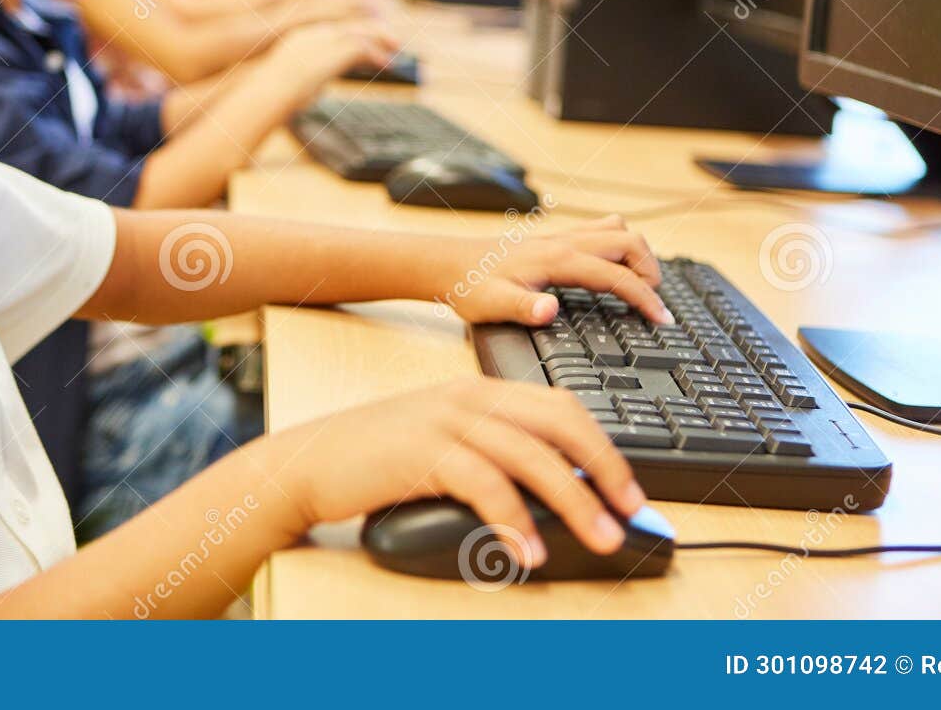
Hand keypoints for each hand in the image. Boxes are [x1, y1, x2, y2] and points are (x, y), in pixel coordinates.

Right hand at [266, 20, 400, 90]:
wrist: (271, 92)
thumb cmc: (274, 95)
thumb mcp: (290, 81)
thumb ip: (307, 78)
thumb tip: (315, 86)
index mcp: (302, 37)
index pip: (335, 30)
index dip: (354, 36)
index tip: (366, 44)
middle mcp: (315, 34)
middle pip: (352, 27)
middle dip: (373, 32)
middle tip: (390, 41)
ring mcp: (325, 40)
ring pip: (362, 33)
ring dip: (381, 40)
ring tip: (396, 48)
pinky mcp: (335, 51)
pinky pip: (364, 48)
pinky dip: (377, 55)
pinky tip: (387, 64)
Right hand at [272, 378, 646, 566]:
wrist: (310, 462)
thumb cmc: (378, 459)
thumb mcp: (444, 444)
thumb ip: (494, 455)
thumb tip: (556, 496)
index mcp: (480, 390)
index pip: (560, 405)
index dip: (602, 443)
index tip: (628, 486)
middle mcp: (469, 397)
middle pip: (559, 422)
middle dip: (604, 465)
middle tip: (630, 508)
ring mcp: (446, 421)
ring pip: (531, 455)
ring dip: (574, 500)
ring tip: (599, 536)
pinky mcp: (423, 452)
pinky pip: (485, 484)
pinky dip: (514, 520)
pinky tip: (529, 549)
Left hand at [434, 213, 670, 324]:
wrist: (446, 264)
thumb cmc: (468, 287)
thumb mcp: (492, 306)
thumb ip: (524, 309)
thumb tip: (550, 310)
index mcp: (557, 260)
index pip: (617, 275)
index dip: (645, 298)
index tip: (662, 319)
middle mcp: (563, 242)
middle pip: (628, 241)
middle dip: (651, 269)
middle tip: (655, 302)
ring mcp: (559, 237)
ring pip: (616, 230)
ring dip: (637, 252)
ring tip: (642, 284)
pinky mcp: (553, 239)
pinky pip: (598, 231)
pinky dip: (618, 245)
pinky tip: (613, 266)